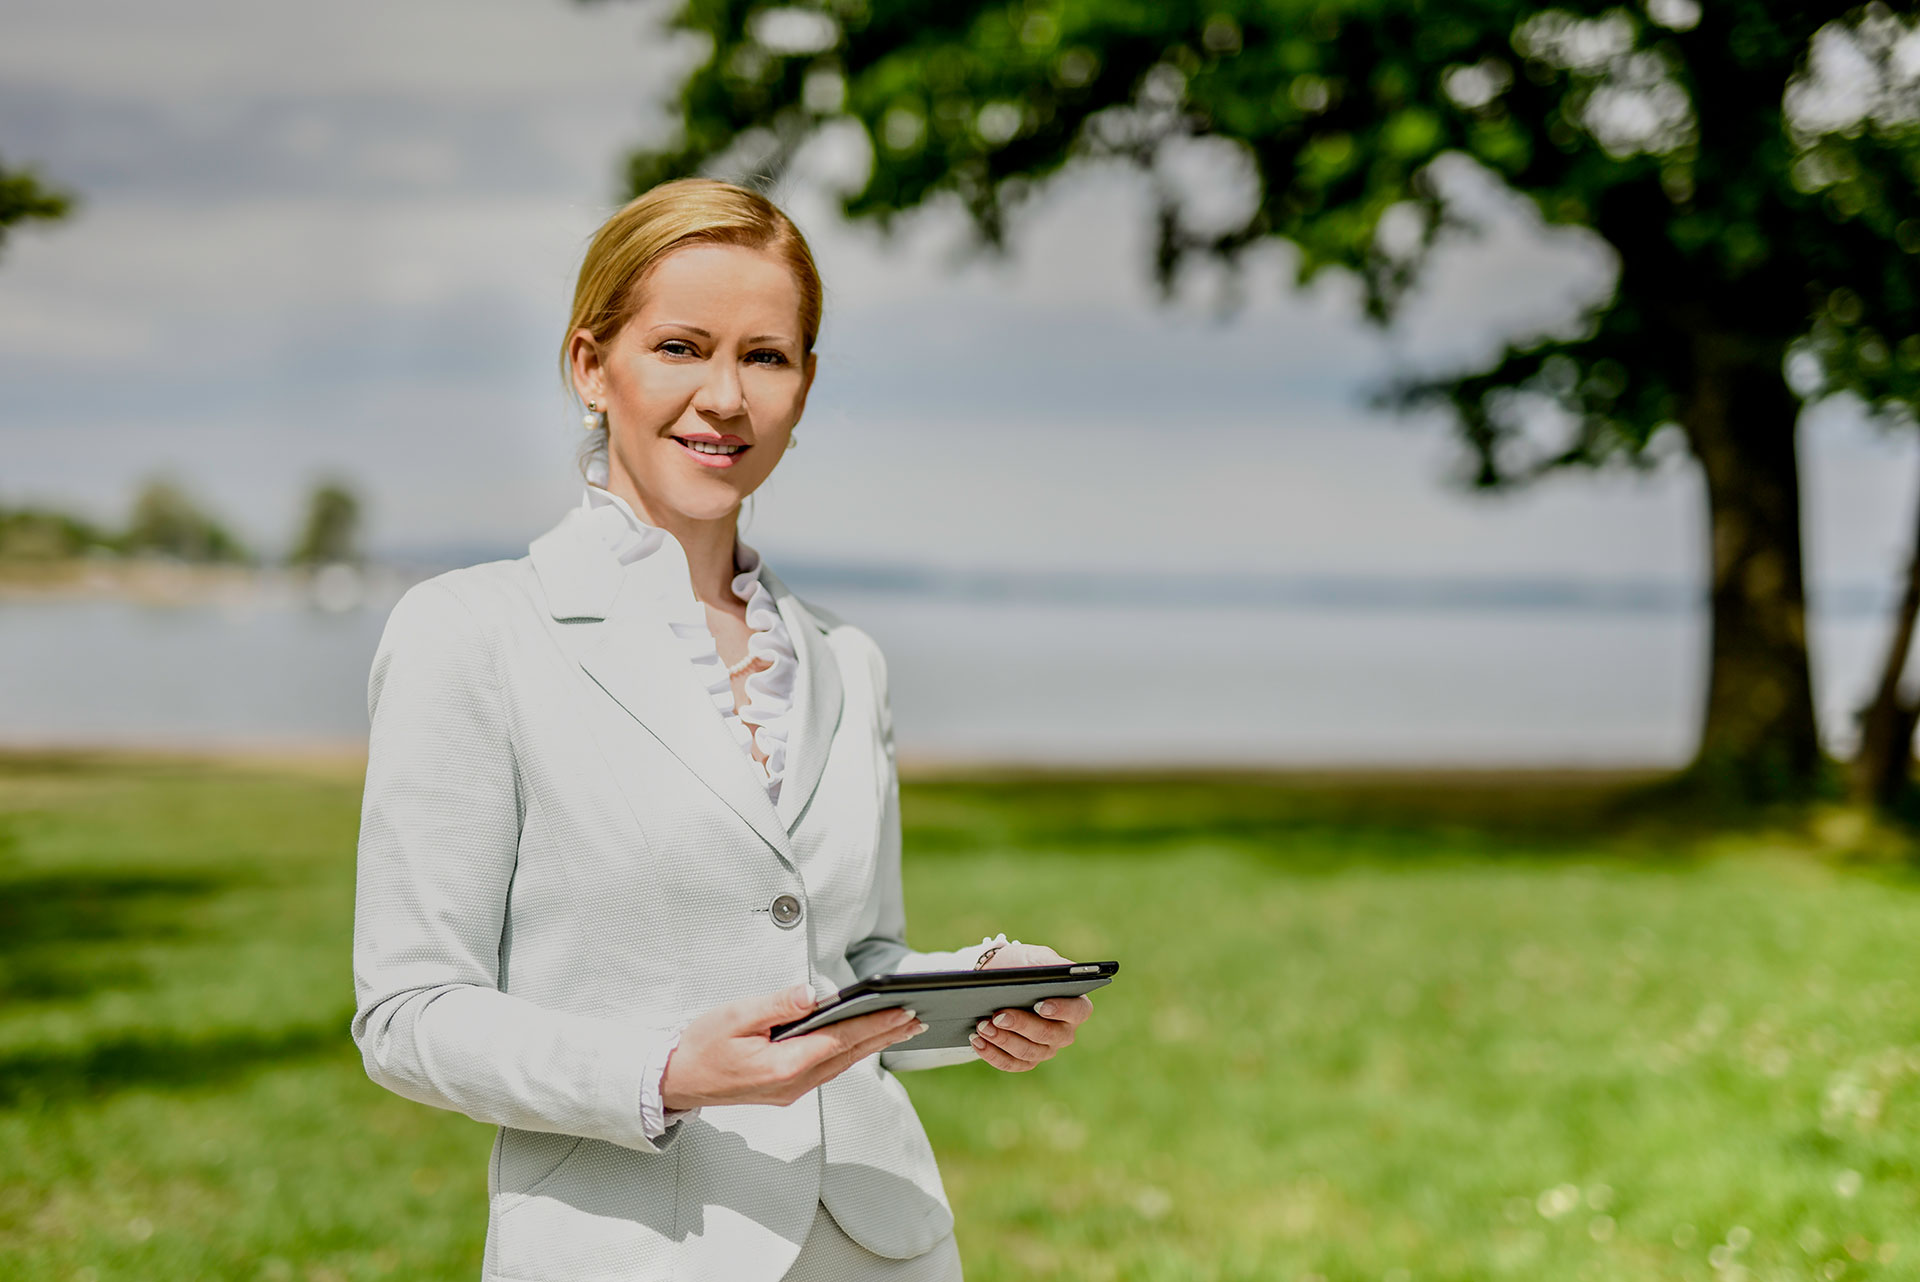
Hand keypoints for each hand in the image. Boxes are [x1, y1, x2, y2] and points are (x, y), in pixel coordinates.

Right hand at [661, 984, 925, 1109]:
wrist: (675, 1081)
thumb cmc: (700, 1046)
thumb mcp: (735, 1016)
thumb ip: (777, 1005)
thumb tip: (814, 994)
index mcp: (783, 1065)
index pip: (840, 1039)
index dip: (874, 1024)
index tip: (902, 1012)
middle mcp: (793, 1084)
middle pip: (849, 1055)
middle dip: (884, 1036)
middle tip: (916, 1019)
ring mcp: (791, 1091)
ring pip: (842, 1064)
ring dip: (871, 1045)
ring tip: (899, 1028)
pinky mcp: (786, 1090)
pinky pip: (827, 1069)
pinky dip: (850, 1053)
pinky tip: (861, 1042)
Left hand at [971, 942, 1093, 1072]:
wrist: (996, 981)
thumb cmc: (1020, 966)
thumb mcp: (1035, 958)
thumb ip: (1050, 963)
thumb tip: (1061, 971)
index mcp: (1075, 1005)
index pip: (1078, 1011)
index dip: (1061, 1010)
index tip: (1040, 1005)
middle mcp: (1064, 1031)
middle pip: (1048, 1035)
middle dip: (1021, 1025)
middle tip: (998, 1015)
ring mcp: (1045, 1049)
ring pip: (1028, 1052)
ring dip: (1003, 1040)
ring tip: (982, 1026)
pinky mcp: (1024, 1060)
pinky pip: (1011, 1063)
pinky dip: (992, 1053)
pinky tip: (977, 1040)